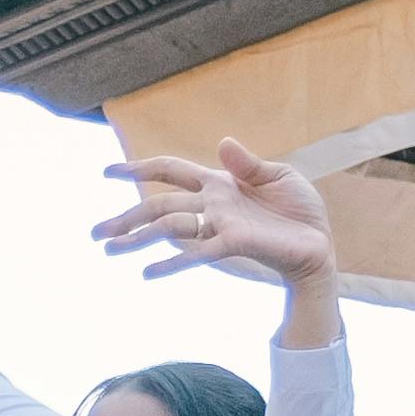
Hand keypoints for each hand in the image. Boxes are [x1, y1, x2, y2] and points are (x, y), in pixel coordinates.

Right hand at [94, 140, 336, 303]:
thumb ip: (247, 163)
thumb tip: (222, 142)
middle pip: (159, 205)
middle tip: (95, 233)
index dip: (139, 168)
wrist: (320, 243)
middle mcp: (212, 205)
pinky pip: (197, 252)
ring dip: (138, 238)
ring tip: (110, 250)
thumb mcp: (278, 176)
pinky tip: (146, 273)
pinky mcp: (233, 244)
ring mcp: (219, 225)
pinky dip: (172, 262)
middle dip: (126, 218)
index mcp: (218, 184)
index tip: (107, 172)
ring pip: (170, 227)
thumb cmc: (299, 210)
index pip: (170, 171)